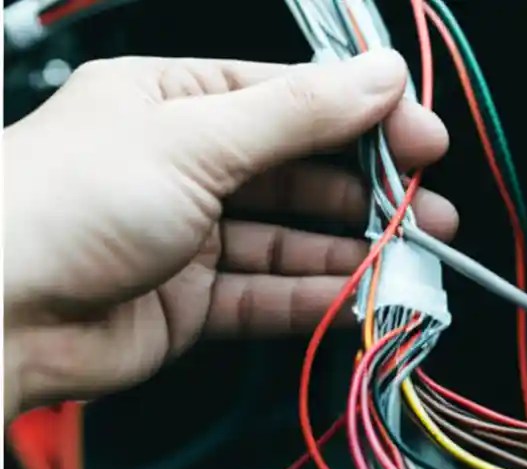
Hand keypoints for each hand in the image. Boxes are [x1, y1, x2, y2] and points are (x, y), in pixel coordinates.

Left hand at [3, 49, 456, 420]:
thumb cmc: (61, 204)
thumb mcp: (195, 140)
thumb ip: (298, 113)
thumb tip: (379, 74)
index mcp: (174, 101)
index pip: (291, 98)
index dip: (364, 117)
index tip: (423, 140)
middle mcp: (183, 164)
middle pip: (299, 171)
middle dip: (369, 190)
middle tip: (430, 210)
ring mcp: (186, 235)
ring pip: (290, 238)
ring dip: (351, 249)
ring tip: (410, 260)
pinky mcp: (187, 301)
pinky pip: (266, 295)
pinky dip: (314, 298)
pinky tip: (357, 298)